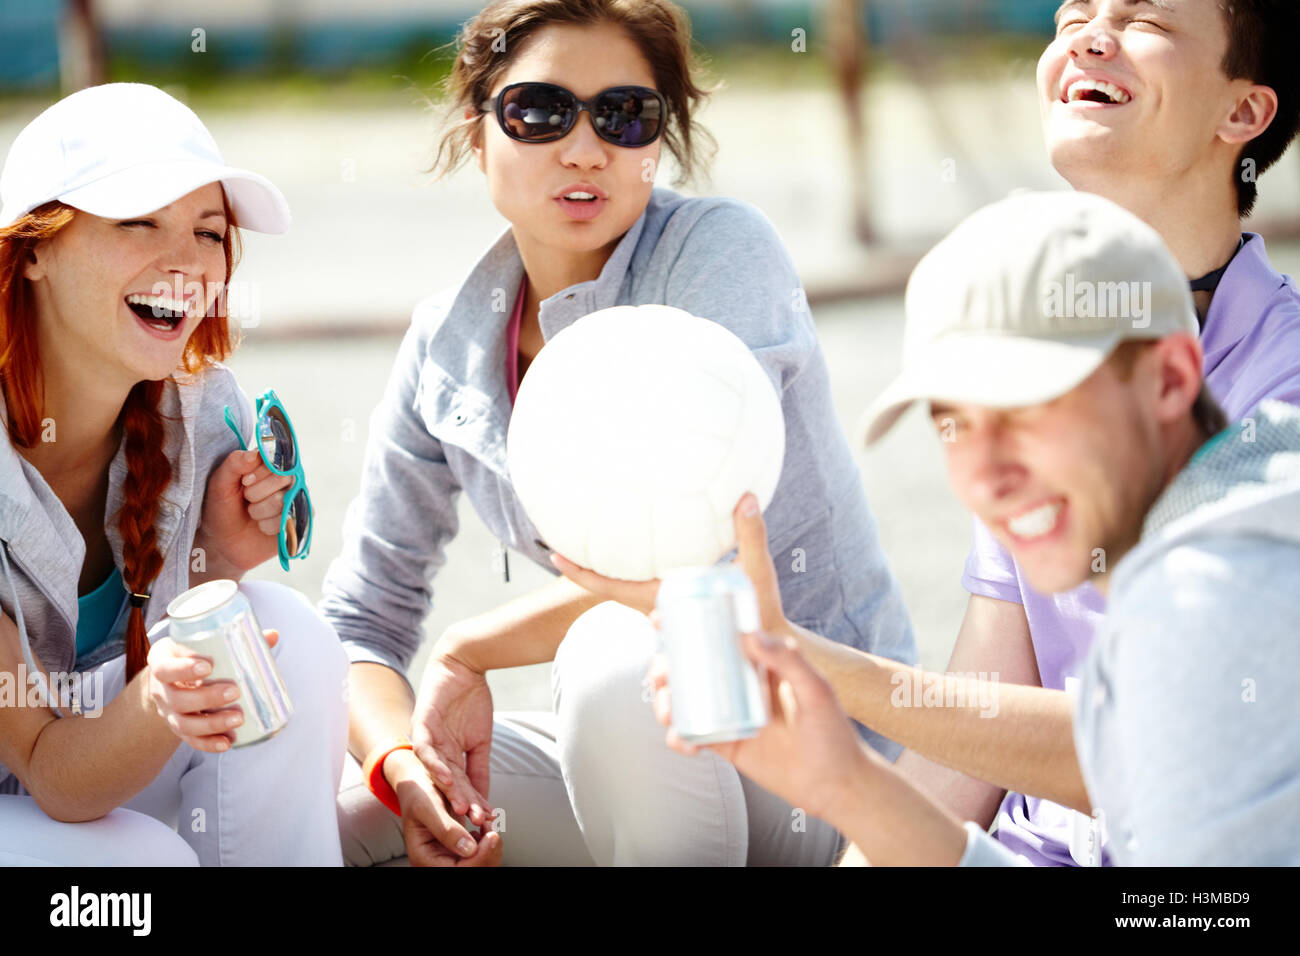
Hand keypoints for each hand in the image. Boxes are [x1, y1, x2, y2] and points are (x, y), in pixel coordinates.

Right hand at [146, 629, 279, 752]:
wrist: (172, 677)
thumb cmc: (194, 654)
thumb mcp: (203, 642)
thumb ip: (235, 639)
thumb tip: (273, 635)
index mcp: (162, 662)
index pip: (165, 668)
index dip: (183, 669)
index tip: (209, 666)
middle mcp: (160, 690)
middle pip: (177, 699)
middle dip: (206, 698)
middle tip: (234, 692)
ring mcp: (168, 712)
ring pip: (183, 724)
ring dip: (211, 724)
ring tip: (237, 719)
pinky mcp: (178, 728)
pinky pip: (190, 740)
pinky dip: (208, 744)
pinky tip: (227, 743)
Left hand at [195, 448, 292, 577]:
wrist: (223, 542)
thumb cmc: (222, 509)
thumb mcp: (220, 483)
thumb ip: (234, 464)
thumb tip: (255, 454)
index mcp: (272, 464)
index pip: (277, 458)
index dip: (259, 472)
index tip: (244, 482)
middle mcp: (289, 479)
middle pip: (283, 478)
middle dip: (256, 493)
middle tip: (247, 500)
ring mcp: (297, 500)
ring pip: (283, 501)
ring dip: (259, 512)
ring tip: (253, 515)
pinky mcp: (301, 521)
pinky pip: (289, 520)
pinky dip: (268, 526)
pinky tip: (263, 527)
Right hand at [385, 749, 502, 866]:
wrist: (419, 784)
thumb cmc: (418, 793)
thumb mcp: (427, 806)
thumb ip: (447, 829)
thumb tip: (469, 849)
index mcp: (424, 857)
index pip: (457, 870)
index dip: (478, 856)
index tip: (491, 835)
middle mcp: (437, 860)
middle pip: (472, 868)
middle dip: (487, 851)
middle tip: (493, 831)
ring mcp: (449, 855)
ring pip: (480, 862)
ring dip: (489, 845)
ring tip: (487, 825)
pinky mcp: (459, 848)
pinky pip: (480, 852)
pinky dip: (487, 840)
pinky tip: (483, 826)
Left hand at [411, 649, 495, 829]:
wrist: (465, 663)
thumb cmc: (471, 699)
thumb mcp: (481, 740)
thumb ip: (480, 767)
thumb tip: (486, 795)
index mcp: (448, 757)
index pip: (462, 785)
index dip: (475, 802)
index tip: (488, 818)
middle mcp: (434, 752)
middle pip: (448, 784)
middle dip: (462, 802)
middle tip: (475, 820)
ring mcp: (426, 739)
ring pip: (435, 772)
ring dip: (448, 790)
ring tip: (461, 806)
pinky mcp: (421, 724)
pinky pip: (424, 749)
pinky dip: (435, 765)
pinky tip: (448, 778)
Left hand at [550, 491, 790, 623]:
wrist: (768, 654)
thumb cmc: (761, 614)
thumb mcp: (756, 573)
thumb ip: (750, 534)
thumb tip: (747, 497)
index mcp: (663, 599)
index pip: (612, 588)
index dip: (582, 574)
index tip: (555, 556)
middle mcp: (656, 609)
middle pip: (610, 590)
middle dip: (585, 573)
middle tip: (558, 546)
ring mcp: (662, 613)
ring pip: (623, 594)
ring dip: (603, 575)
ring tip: (582, 547)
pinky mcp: (673, 614)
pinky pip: (639, 593)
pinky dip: (625, 576)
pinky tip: (628, 558)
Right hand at [647, 630, 870, 824]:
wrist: (836, 785)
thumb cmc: (833, 732)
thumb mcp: (816, 689)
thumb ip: (788, 661)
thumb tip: (748, 634)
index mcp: (757, 663)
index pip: (717, 636)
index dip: (686, 625)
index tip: (659, 619)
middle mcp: (739, 685)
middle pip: (690, 668)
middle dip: (664, 667)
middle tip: (659, 674)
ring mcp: (730, 714)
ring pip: (685, 701)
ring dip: (666, 702)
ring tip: (667, 711)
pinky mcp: (727, 745)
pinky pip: (694, 736)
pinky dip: (680, 738)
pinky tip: (682, 741)